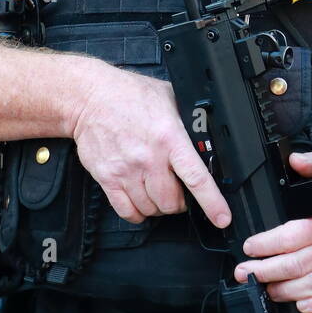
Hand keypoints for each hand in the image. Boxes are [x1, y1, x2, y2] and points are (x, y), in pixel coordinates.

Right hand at [72, 62, 231, 228]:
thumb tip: (206, 136)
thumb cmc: (129, 95)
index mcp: (169, 137)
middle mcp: (149, 158)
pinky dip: (137, 213)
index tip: (222, 217)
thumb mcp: (168, 98)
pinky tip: (140, 200)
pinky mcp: (107, 178)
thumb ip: (187, 120)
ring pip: (150, 209)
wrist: (90, 98)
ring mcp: (126, 171)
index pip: (196, 177)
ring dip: (158, 206)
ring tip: (156, 189)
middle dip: (179, 202)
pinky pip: (127, 211)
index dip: (212, 202)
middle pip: (171, 202)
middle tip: (177, 191)